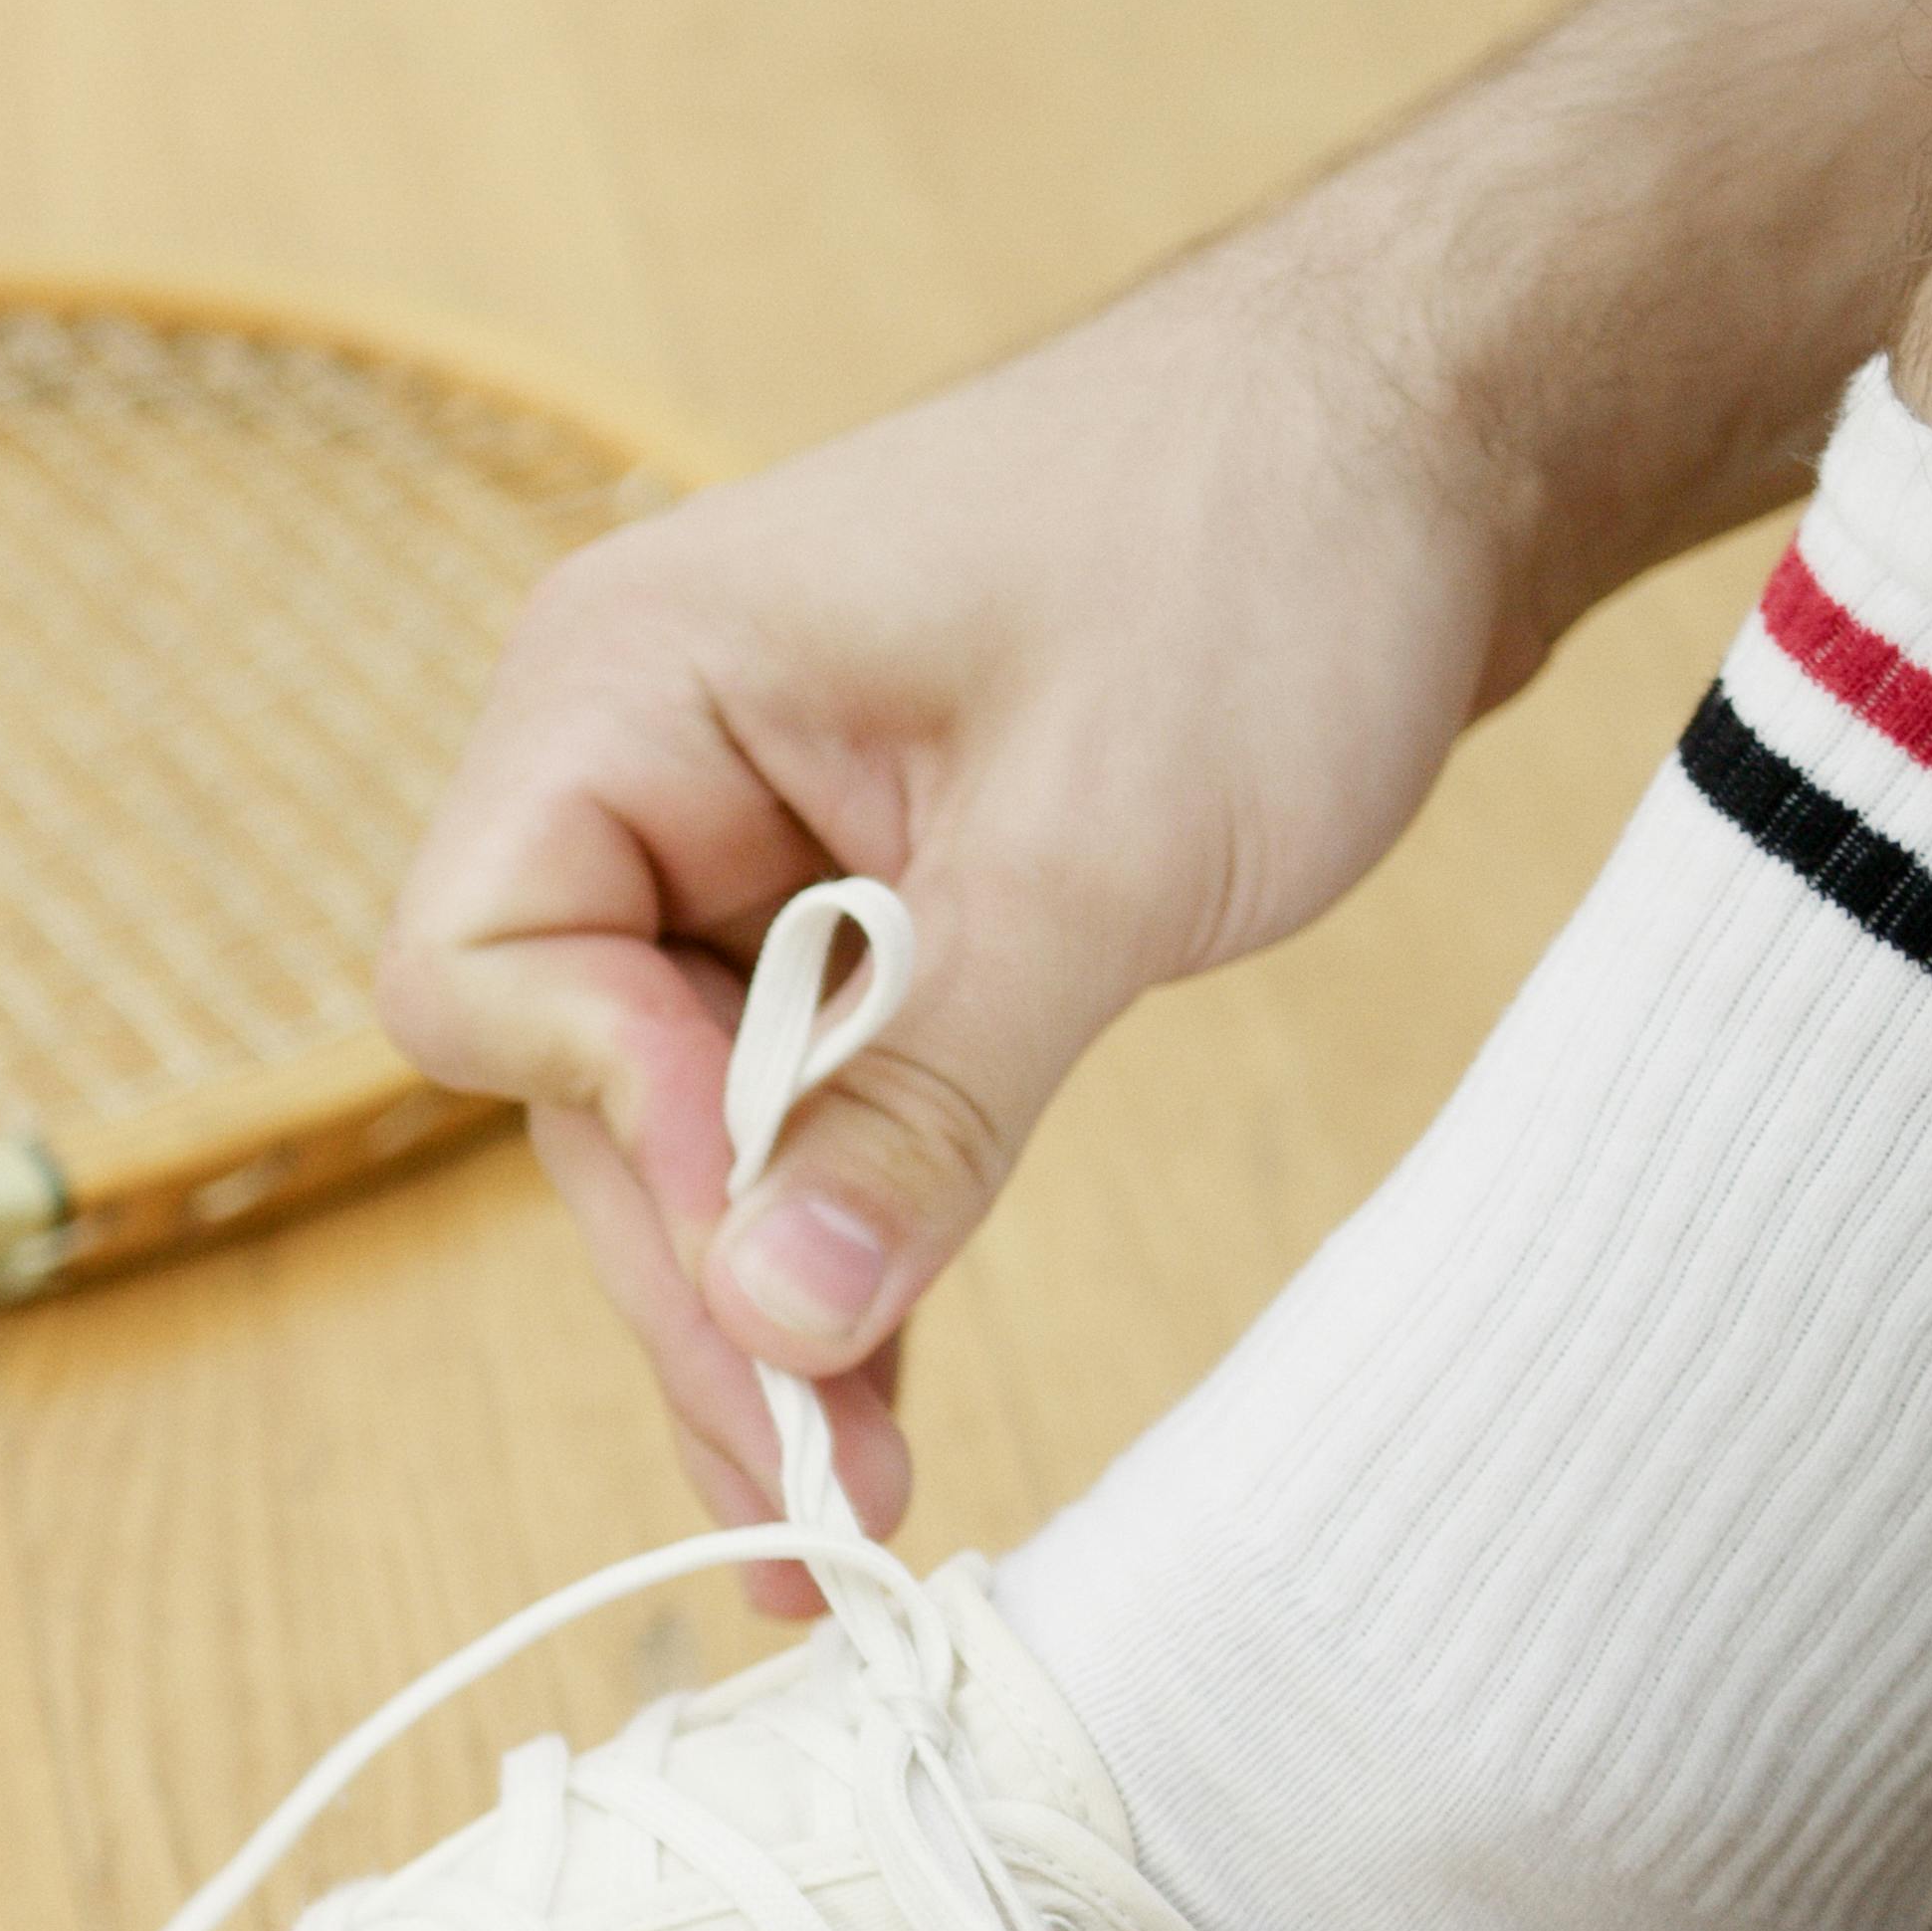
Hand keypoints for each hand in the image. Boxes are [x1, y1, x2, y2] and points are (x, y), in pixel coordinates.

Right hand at [377, 274, 1515, 1600]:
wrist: (1440, 421)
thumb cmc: (1257, 546)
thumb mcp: (1093, 848)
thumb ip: (925, 1092)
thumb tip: (775, 1327)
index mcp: (622, 685)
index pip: (491, 969)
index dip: (620, 1124)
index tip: (778, 1251)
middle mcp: (639, 762)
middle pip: (587, 1086)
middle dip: (706, 1281)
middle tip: (815, 1491)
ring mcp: (740, 836)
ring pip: (695, 1127)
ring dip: (770, 1303)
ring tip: (847, 1509)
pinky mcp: (852, 901)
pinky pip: (801, 1106)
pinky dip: (843, 1242)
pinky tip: (868, 1397)